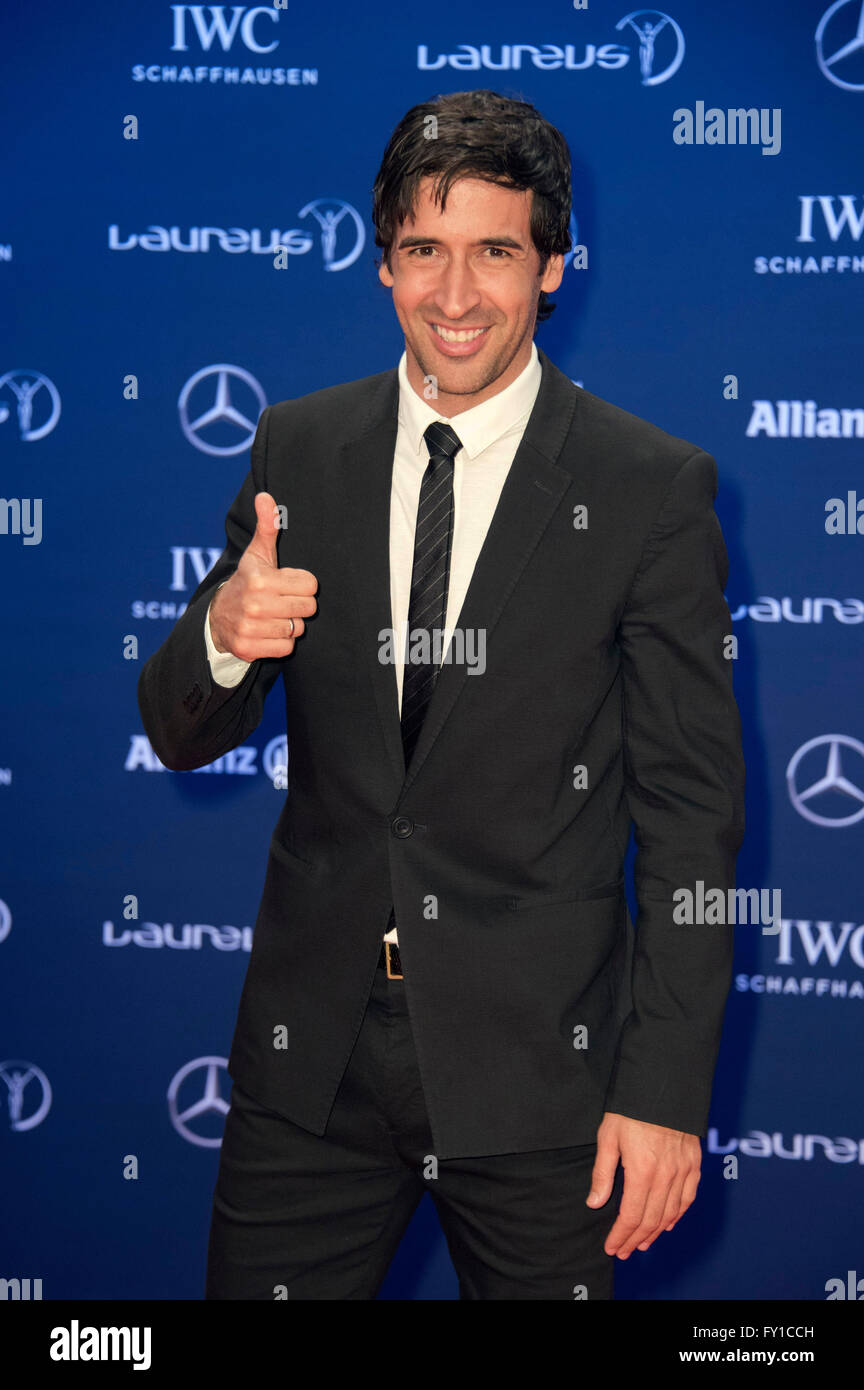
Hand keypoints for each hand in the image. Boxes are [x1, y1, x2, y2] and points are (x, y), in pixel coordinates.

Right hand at [209, 491, 317, 661]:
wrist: (217, 617)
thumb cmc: (247, 581)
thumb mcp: (257, 554)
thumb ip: (267, 526)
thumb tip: (266, 496)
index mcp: (261, 579)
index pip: (311, 585)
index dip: (301, 584)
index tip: (285, 584)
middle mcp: (254, 604)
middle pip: (309, 608)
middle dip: (298, 605)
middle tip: (281, 601)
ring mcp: (251, 628)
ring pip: (298, 629)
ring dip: (289, 624)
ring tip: (273, 616)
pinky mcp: (249, 649)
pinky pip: (287, 648)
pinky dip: (281, 642)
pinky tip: (267, 632)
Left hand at [586, 1111, 700, 1258]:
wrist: (663, 1083)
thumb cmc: (631, 1108)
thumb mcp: (608, 1136)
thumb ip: (603, 1173)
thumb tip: (595, 1202)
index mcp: (642, 1171)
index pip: (631, 1216)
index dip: (621, 1235)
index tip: (611, 1247)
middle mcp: (666, 1176)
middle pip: (651, 1219)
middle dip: (635, 1239)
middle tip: (624, 1250)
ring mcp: (683, 1170)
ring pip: (671, 1212)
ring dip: (656, 1232)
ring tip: (643, 1242)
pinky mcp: (694, 1162)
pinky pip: (689, 1197)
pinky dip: (678, 1214)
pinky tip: (669, 1222)